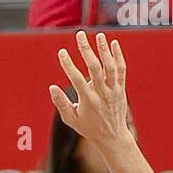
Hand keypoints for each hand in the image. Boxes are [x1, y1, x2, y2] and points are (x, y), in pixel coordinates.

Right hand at [49, 31, 127, 152]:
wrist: (112, 136)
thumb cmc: (89, 128)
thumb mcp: (71, 120)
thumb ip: (61, 103)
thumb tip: (52, 87)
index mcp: (88, 101)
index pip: (77, 79)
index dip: (68, 64)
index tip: (62, 52)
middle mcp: (101, 94)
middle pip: (94, 68)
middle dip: (86, 50)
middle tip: (80, 35)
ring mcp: (113, 90)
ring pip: (110, 67)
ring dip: (104, 49)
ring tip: (98, 35)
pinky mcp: (121, 88)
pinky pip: (121, 70)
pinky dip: (118, 56)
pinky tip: (114, 43)